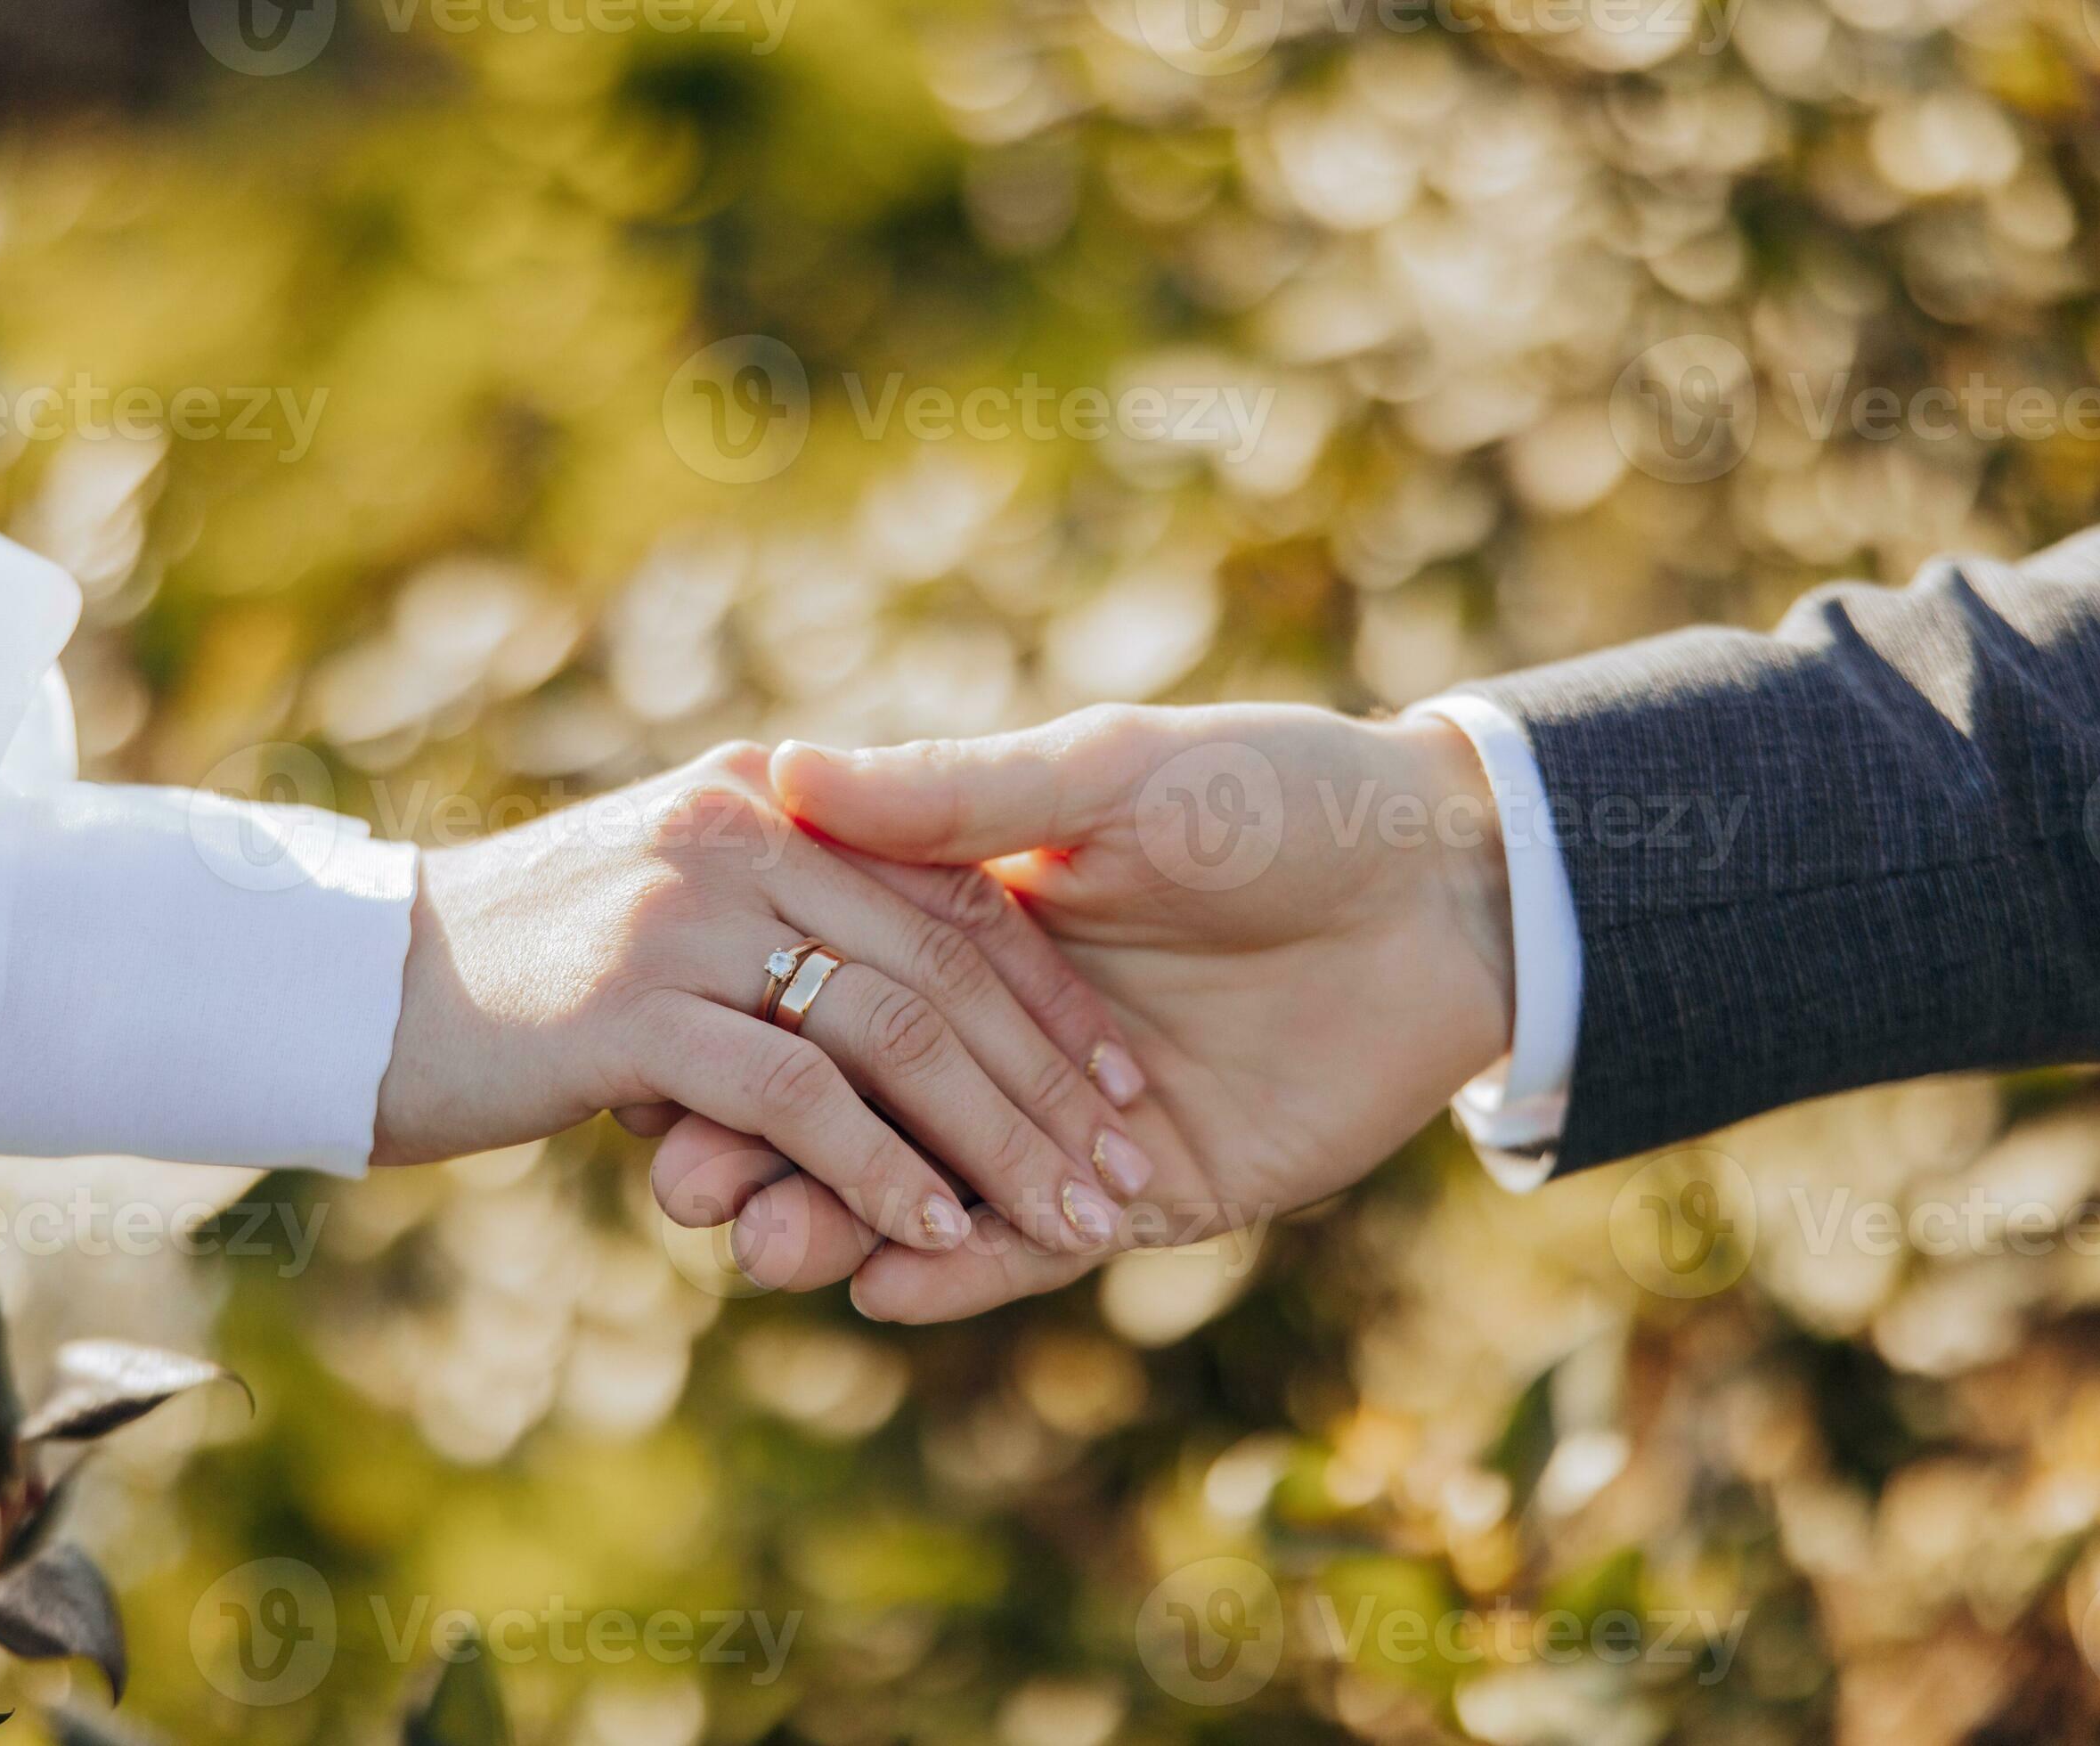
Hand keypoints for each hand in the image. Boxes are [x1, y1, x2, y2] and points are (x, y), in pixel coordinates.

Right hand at [368, 741, 1146, 1258]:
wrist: (341, 979)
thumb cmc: (515, 962)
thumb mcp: (673, 912)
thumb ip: (788, 912)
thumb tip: (903, 984)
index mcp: (774, 796)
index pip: (954, 891)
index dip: (1050, 995)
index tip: (1122, 1086)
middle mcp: (747, 828)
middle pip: (947, 962)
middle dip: (1052, 1079)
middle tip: (1127, 1171)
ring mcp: (690, 909)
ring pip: (896, 1029)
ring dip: (999, 1138)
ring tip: (1079, 1220)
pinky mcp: (637, 1004)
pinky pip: (800, 1093)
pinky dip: (882, 1169)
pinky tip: (941, 1235)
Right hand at [646, 704, 1515, 1317]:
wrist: (1448, 886)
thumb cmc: (1277, 796)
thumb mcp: (1106, 776)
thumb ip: (952, 795)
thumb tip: (782, 766)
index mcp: (976, 909)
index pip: (829, 981)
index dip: (745, 1021)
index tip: (651, 1058)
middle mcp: (1007, 1020)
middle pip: (852, 1096)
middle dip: (760, 1148)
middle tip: (680, 1190)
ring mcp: (1070, 1114)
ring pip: (924, 1184)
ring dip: (836, 1219)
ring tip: (757, 1246)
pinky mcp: (1149, 1193)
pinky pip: (1032, 1248)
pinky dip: (958, 1271)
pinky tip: (885, 1284)